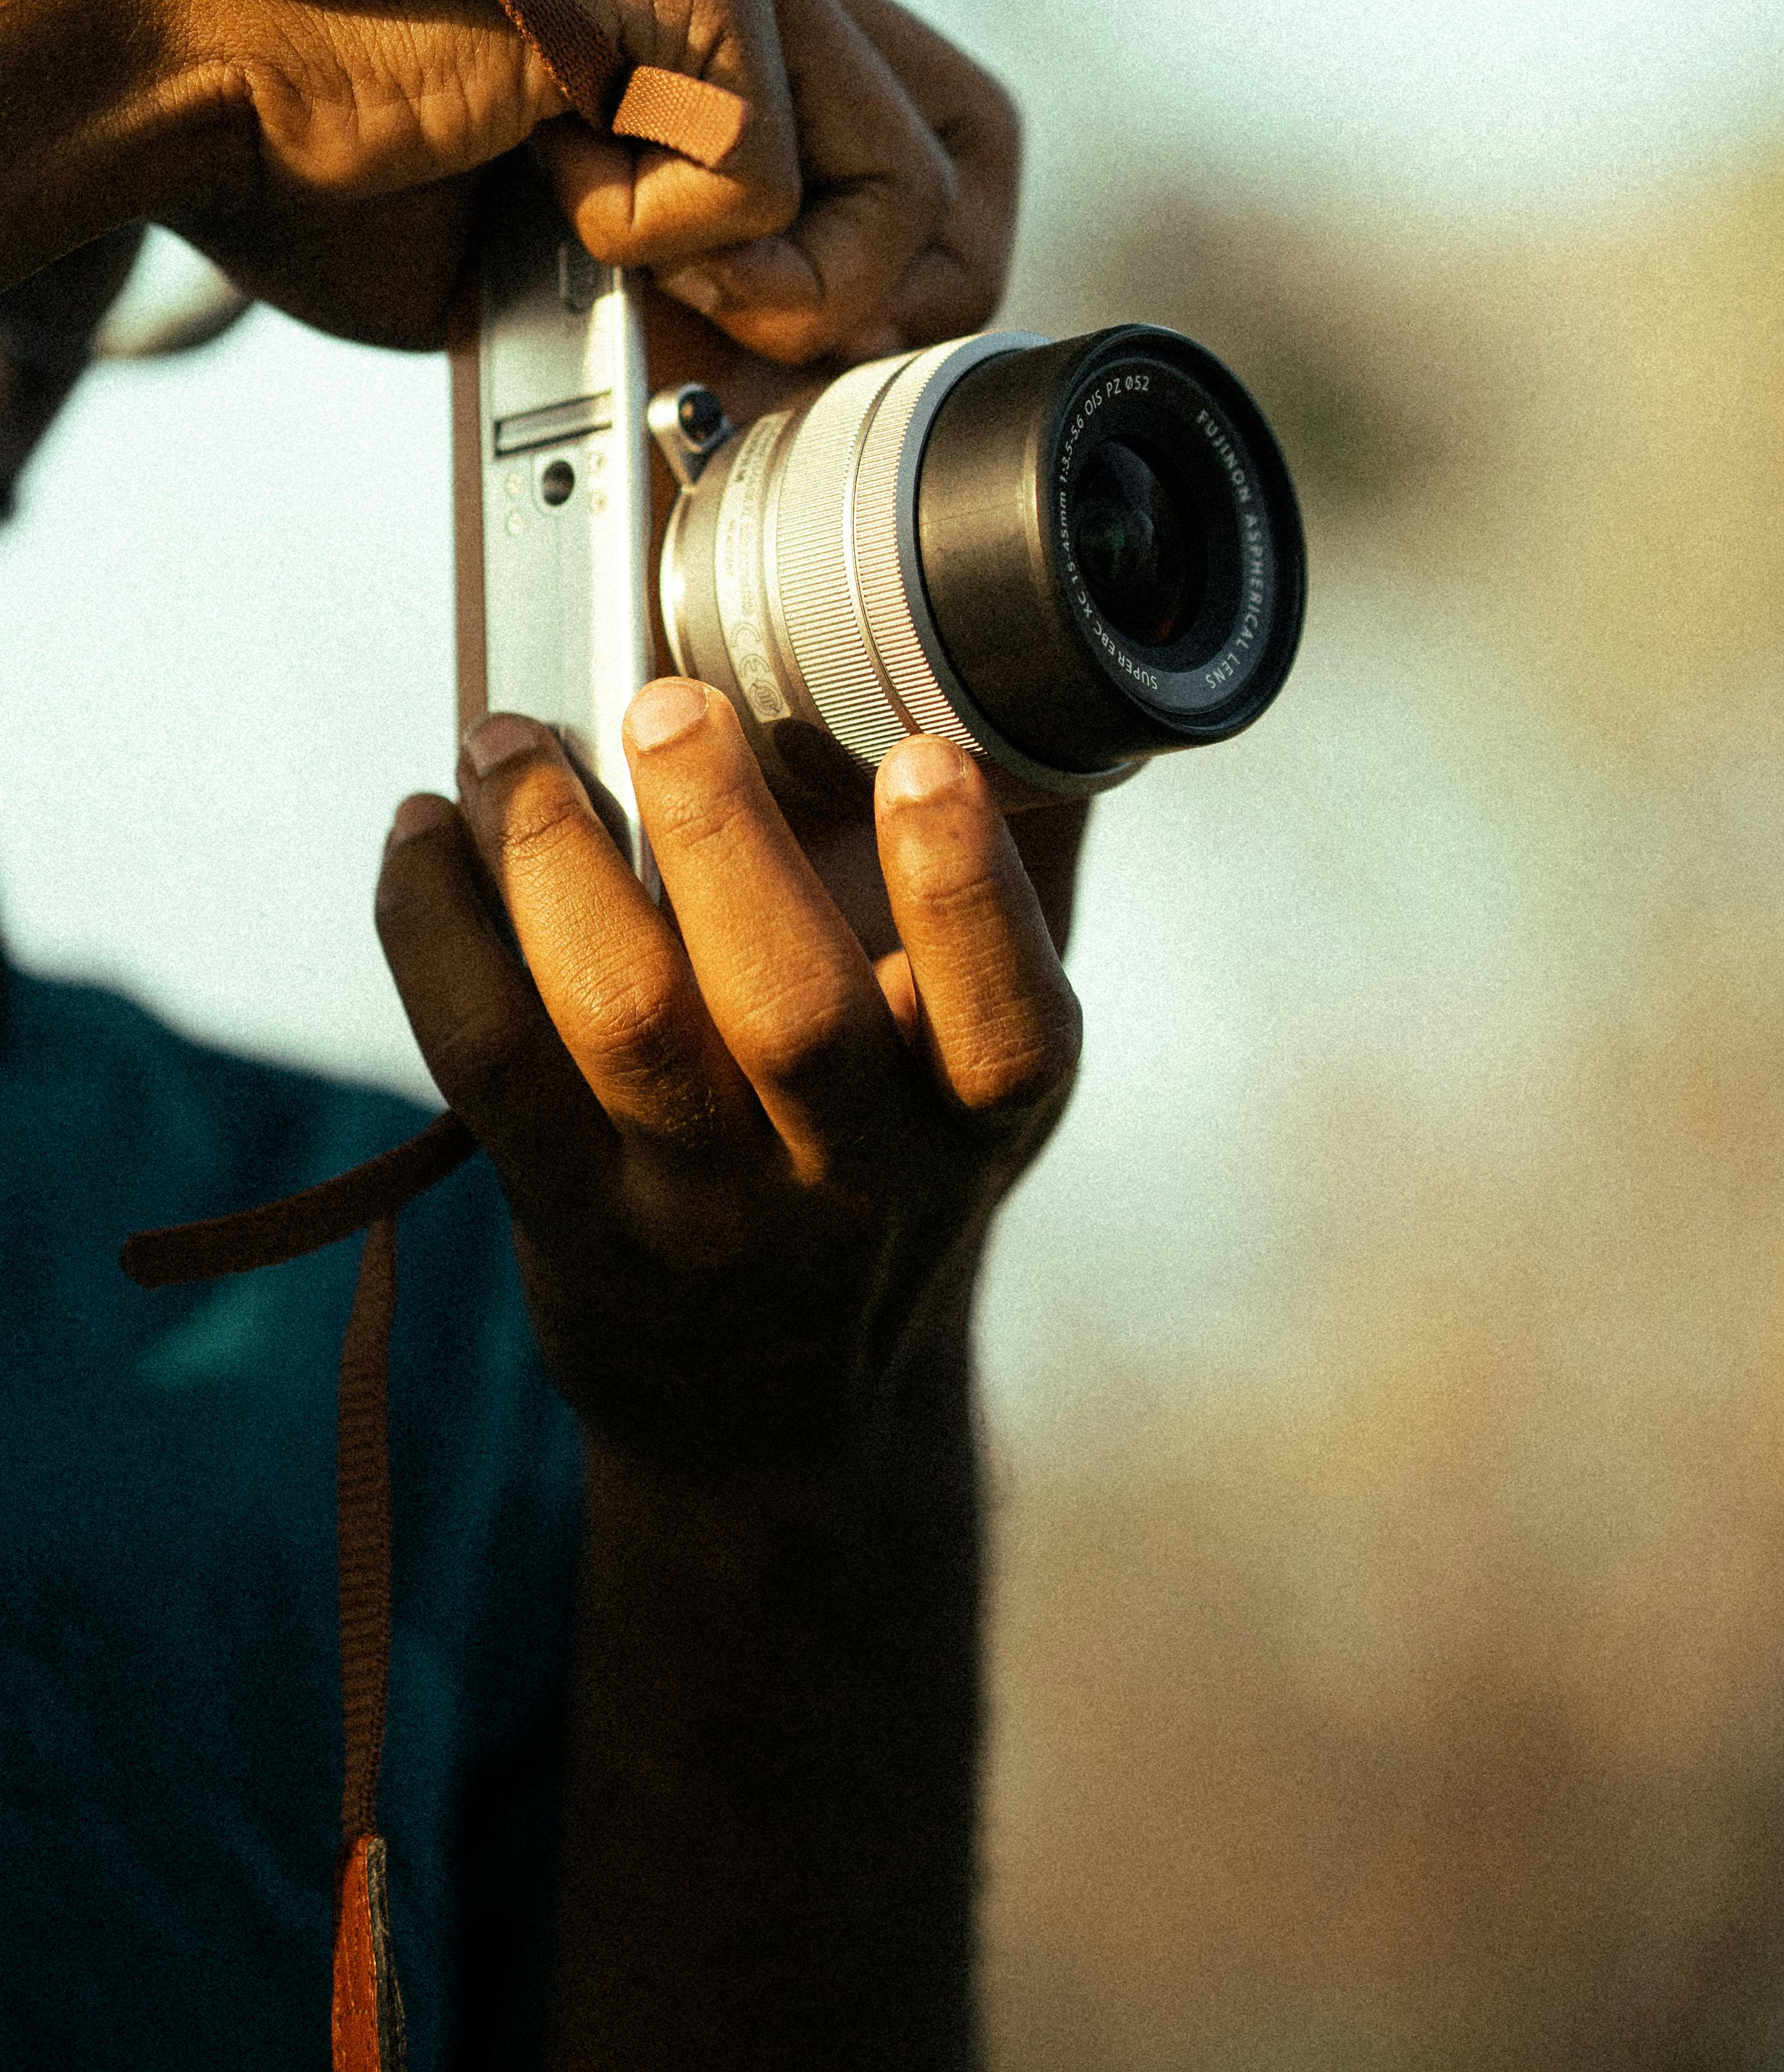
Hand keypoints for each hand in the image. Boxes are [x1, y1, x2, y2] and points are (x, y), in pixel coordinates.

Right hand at [3, 0, 1017, 357]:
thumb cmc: (355, 178)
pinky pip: (763, 181)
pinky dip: (654, 233)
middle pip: (963, 156)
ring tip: (605, 232)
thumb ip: (720, 286)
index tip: (824, 346)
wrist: (208, 93)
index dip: (926, 267)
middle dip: (875, 294)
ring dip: (754, 277)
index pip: (949, 130)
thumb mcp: (589, 256)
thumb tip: (821, 393)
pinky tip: (543, 168)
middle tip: (736, 322)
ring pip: (889, 184)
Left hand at [373, 685, 1081, 1468]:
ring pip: (624, 1022)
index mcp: (976, 1120)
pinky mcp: (571, 1221)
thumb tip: (1034, 689)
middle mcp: (850, 1174)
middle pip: (795, 1011)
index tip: (928, 758)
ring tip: (507, 745)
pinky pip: (491, 1061)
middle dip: (723, 837)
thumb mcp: (977, 1083)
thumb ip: (1008, 898)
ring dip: (554, 861)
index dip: (969, 895)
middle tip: (668, 703)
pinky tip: (424, 832)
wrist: (779, 1420)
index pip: (1006, 1024)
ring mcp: (703, 1207)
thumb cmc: (885, 1180)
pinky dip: (439, 932)